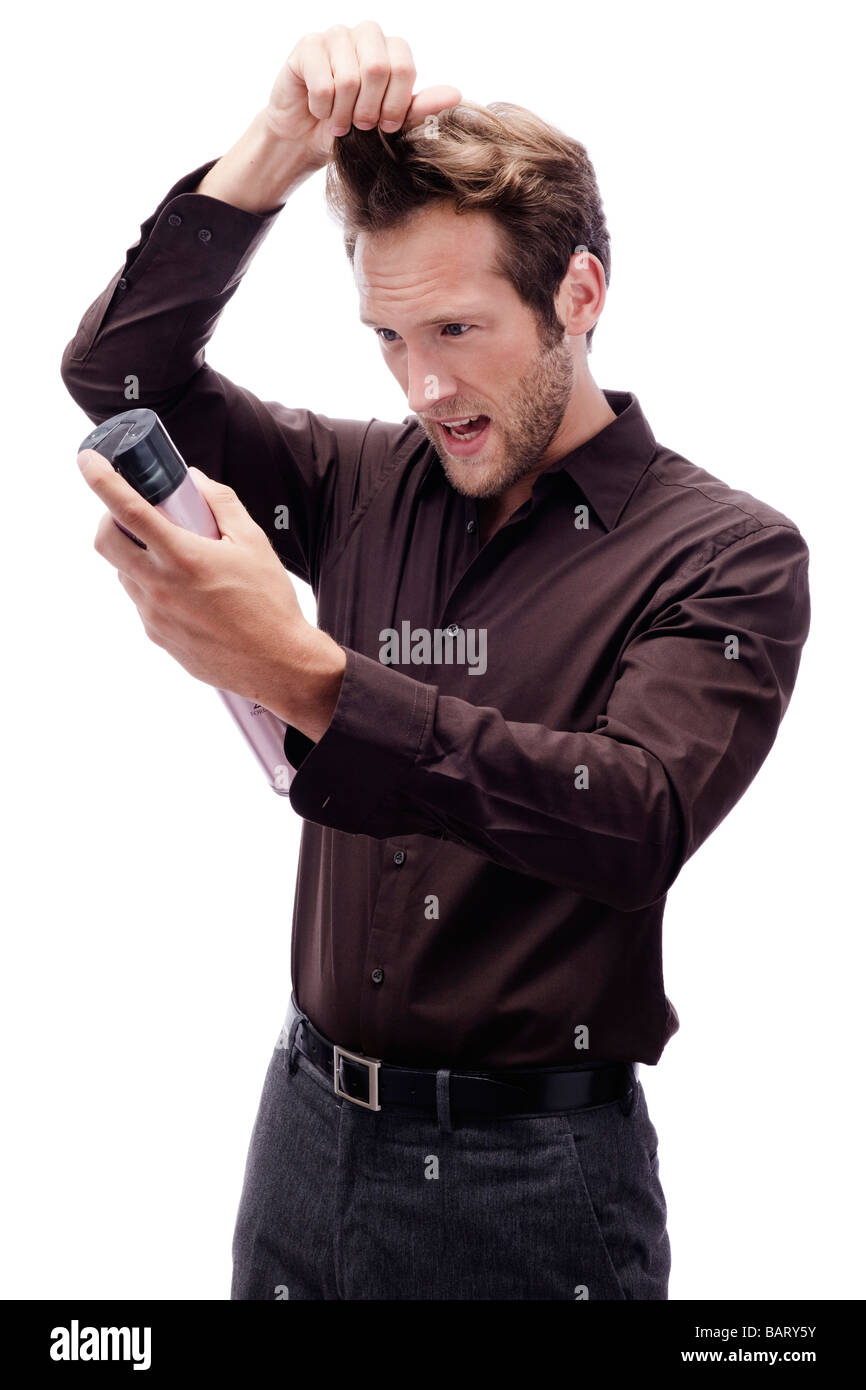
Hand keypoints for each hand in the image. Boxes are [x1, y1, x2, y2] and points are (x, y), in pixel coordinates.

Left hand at [77, 449, 344, 736]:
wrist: (277, 665)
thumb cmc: (269, 604)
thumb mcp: (254, 543)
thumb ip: (220, 504)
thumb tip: (194, 481)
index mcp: (183, 558)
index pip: (129, 510)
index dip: (101, 480)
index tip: (87, 460)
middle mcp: (160, 587)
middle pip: (106, 542)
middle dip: (110, 520)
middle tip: (135, 516)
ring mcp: (154, 616)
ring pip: (125, 573)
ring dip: (137, 556)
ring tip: (179, 560)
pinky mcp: (157, 637)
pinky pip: (143, 602)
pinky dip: (155, 586)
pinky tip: (189, 593)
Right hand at [264, 20, 460, 165]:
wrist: (309, 138)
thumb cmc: (353, 128)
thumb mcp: (389, 124)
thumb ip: (419, 108)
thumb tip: (455, 95)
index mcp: (390, 49)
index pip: (403, 66)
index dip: (395, 103)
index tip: (385, 126)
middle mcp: (365, 35)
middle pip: (378, 67)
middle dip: (369, 108)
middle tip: (360, 125)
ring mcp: (335, 36)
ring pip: (348, 78)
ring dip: (343, 113)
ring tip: (339, 123)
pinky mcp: (308, 46)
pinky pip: (323, 84)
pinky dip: (322, 108)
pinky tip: (319, 110)